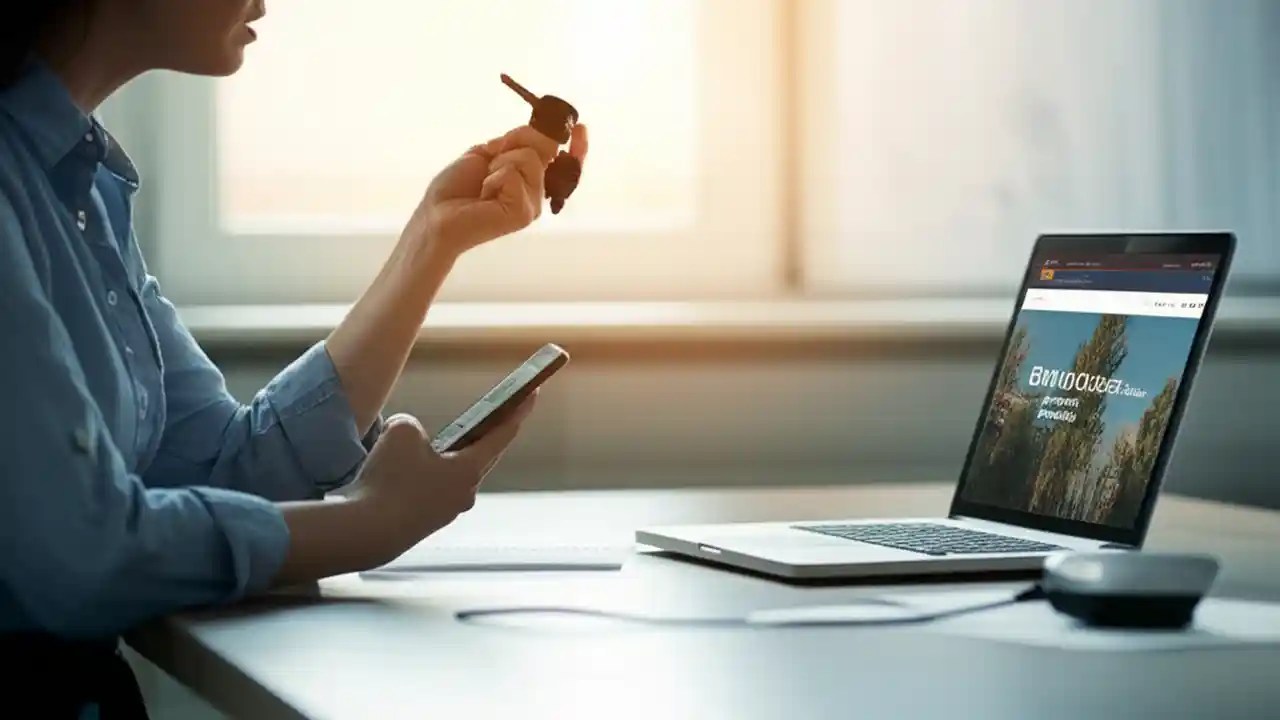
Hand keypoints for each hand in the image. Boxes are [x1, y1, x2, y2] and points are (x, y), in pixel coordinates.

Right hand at [344, 392, 537, 560]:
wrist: (365, 532)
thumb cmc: (389, 480)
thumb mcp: (401, 432)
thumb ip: (413, 426)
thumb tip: (411, 438)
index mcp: (470, 471)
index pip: (503, 434)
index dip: (518, 411)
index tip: (532, 394)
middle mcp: (464, 494)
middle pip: (481, 456)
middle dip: (483, 433)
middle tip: (489, 414)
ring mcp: (444, 512)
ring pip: (451, 475)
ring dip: (446, 457)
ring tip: (431, 440)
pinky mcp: (423, 522)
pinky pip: (429, 490)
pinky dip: (423, 475)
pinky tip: (402, 468)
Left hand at [404, 123, 589, 257]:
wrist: (437, 213)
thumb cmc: (458, 187)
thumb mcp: (489, 152)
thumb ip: (518, 143)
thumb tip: (546, 133)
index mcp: (530, 179)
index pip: (562, 160)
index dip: (575, 145)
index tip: (581, 127)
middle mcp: (536, 193)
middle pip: (543, 148)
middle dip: (513, 144)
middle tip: (489, 164)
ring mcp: (532, 205)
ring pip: (529, 159)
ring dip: (500, 164)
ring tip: (485, 184)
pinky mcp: (524, 213)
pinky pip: (514, 175)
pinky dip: (494, 178)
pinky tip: (484, 195)